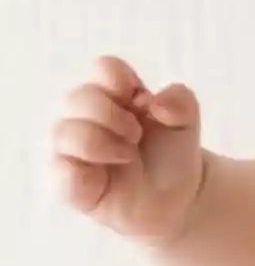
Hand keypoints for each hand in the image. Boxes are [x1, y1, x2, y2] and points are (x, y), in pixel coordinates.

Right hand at [49, 55, 204, 243]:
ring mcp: (73, 149)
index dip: (116, 77)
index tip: (140, 99)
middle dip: (111, 114)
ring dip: (99, 142)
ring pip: (63, 131)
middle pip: (78, 97)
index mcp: (116, 95)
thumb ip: (181, 102)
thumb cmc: (170, 153)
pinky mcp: (69, 181)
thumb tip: (157, 102)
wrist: (175, 197)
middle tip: (136, 134)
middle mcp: (87, 117)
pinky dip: (82, 171)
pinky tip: (105, 175)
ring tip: (126, 155)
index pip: (102, 69)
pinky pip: (58, 171)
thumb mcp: (186, 123)